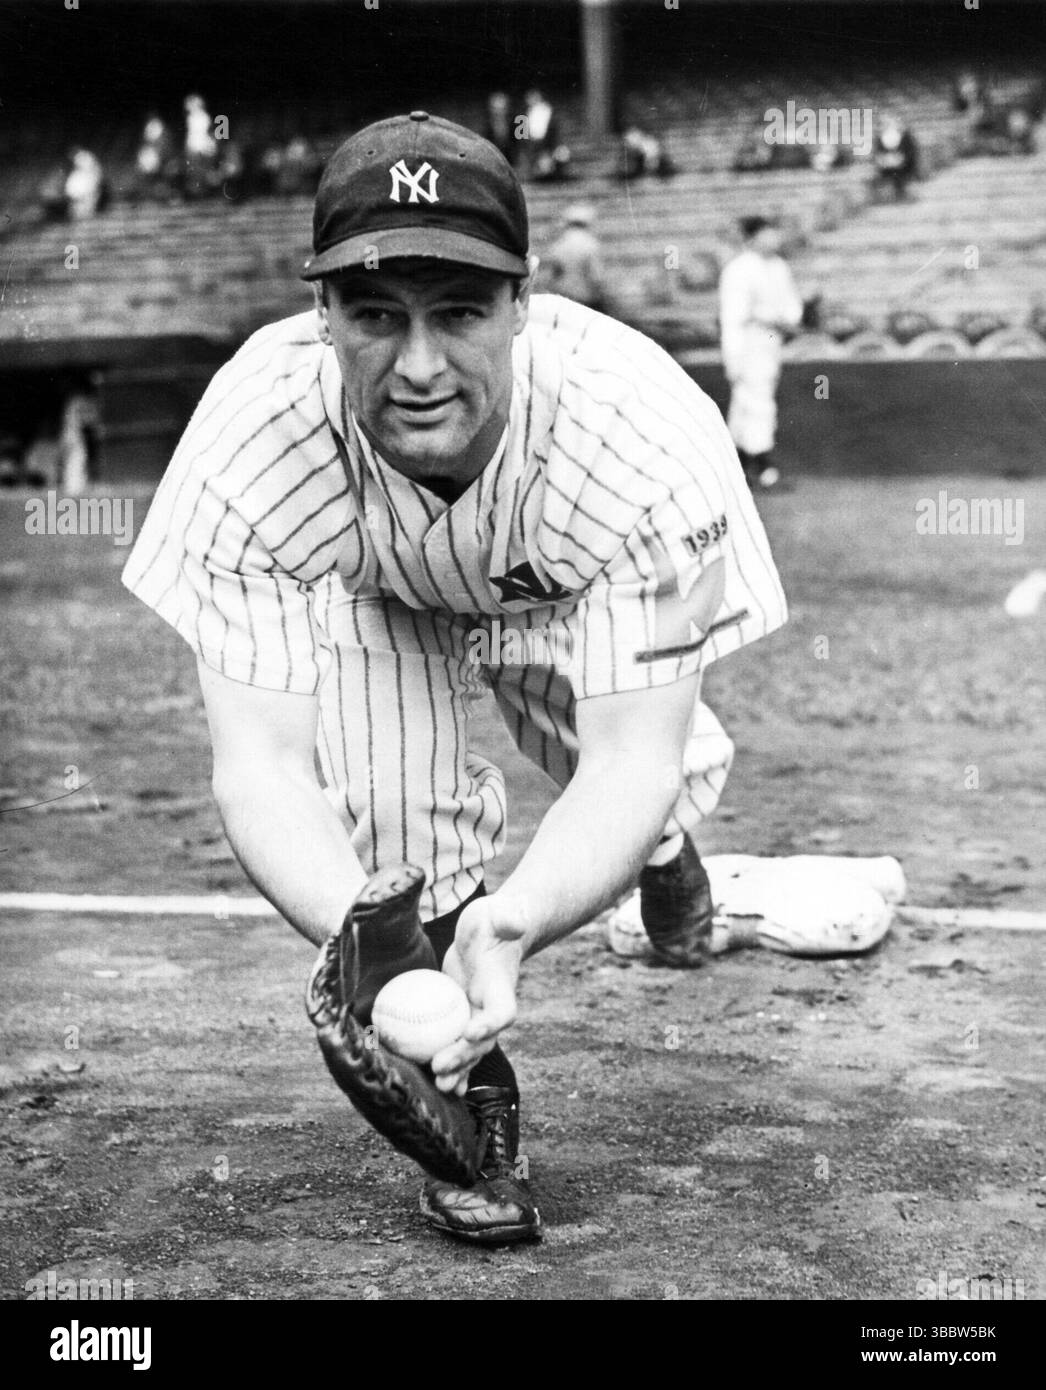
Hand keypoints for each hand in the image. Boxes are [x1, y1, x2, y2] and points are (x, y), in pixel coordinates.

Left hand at [430, 895, 523, 1095]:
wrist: (492, 936)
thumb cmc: (495, 921)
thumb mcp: (499, 914)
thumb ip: (508, 918)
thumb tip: (515, 922)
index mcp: (502, 988)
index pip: (501, 1011)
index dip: (490, 1024)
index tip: (471, 1031)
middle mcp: (492, 1009)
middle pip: (482, 1041)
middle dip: (464, 1056)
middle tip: (440, 1067)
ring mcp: (478, 1017)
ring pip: (469, 1050)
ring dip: (457, 1069)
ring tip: (440, 1085)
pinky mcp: (463, 1019)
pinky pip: (457, 1045)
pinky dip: (451, 1065)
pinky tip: (436, 1083)